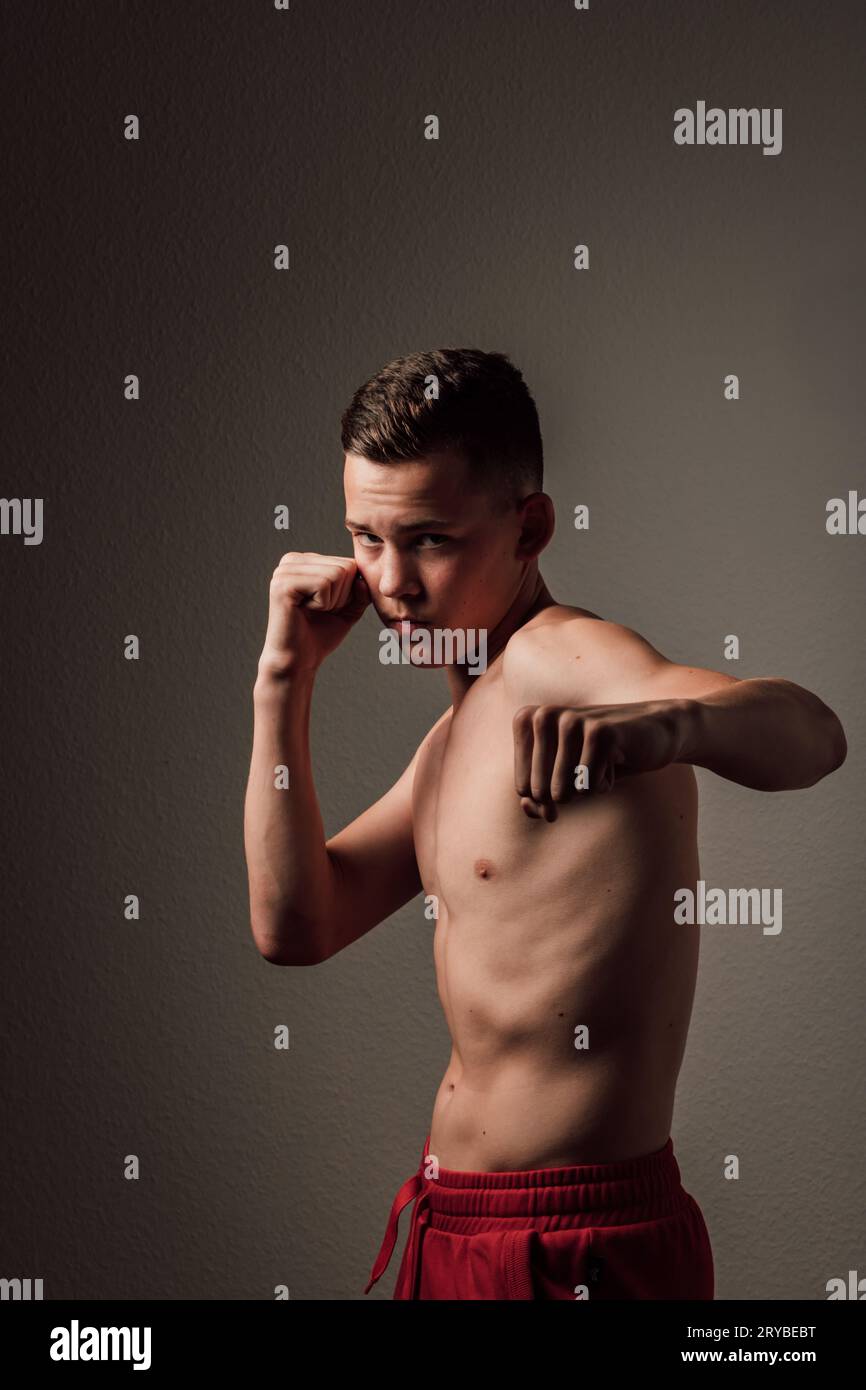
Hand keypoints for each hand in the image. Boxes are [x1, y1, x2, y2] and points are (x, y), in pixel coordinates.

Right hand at [258, 552, 370, 676]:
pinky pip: (323, 584)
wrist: (298, 661)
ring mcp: (285, 571)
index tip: (327, 608)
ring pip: (336, 574)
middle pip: (344, 567)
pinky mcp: (283, 584)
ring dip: (332, 601)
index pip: (348, 563)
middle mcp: (292, 560)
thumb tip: (360, 578)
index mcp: (305, 561)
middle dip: (341, 596)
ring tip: (312, 611)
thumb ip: (361, 591)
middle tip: (319, 612)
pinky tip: (305, 611)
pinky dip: (323, 603)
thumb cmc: (320, 636)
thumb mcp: (349, 609)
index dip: (348, 593)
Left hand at [512, 700, 687, 819]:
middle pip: (541, 792)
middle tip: (587, 773)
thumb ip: (537, 798)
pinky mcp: (600, 732)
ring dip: (587, 789)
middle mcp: (544, 715)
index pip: (522, 786)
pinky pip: (589, 786)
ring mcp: (571, 721)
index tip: (564, 789)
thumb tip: (528, 807)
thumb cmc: (601, 757)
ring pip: (564, 792)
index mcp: (527, 719)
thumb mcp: (563, 778)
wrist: (653, 733)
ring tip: (600, 762)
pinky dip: (604, 783)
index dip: (543, 803)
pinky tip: (616, 759)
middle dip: (567, 796)